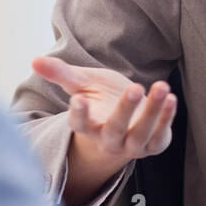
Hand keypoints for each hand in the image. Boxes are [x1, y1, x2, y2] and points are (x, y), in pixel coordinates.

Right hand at [30, 55, 176, 163]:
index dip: (79, 115)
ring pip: (141, 134)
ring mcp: (132, 146)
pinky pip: (160, 136)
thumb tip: (34, 60)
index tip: (78, 100)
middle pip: (114, 130)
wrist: (128, 116)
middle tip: (134, 87)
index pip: (80, 125)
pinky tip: (172, 99)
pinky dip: (167, 119)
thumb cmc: (101, 97)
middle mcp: (109, 141)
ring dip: (152, 111)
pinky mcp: (154, 145)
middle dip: (125, 110)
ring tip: (162, 87)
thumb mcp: (82, 83)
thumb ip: (61, 73)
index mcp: (88, 127)